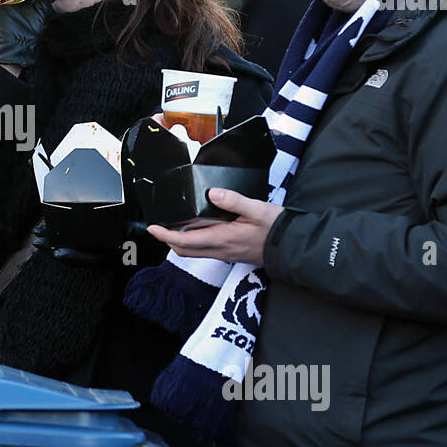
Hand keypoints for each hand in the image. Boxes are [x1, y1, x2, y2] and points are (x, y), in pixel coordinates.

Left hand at [145, 188, 283, 265]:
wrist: (293, 247)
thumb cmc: (278, 229)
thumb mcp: (258, 209)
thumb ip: (235, 201)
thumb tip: (212, 192)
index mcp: (223, 239)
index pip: (185, 241)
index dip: (166, 235)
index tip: (153, 228)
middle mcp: (221, 250)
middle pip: (185, 250)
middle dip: (168, 240)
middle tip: (158, 227)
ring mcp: (226, 254)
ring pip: (194, 252)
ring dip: (180, 241)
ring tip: (173, 226)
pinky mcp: (232, 253)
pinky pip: (206, 250)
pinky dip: (194, 241)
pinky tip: (198, 228)